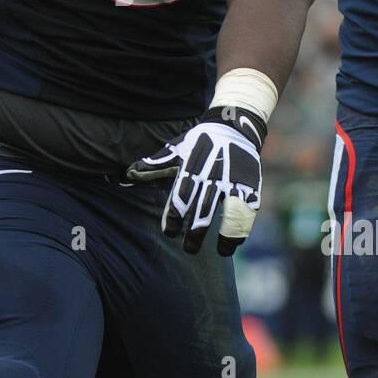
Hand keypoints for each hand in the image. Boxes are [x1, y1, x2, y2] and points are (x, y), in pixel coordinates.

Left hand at [125, 107, 265, 255]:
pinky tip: (235, 241)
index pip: (181, 196)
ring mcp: (234, 182)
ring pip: (230, 213)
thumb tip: (126, 175)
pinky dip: (243, 227)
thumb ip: (154, 165)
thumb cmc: (200, 142)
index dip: (174, 216)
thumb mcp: (177, 149)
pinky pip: (248, 211)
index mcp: (192, 168)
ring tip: (221, 252)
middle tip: (189, 249)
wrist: (235, 126)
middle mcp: (213, 176)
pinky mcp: (251, 185)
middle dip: (196, 232)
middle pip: (204, 209)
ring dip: (225, 235)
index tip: (170, 233)